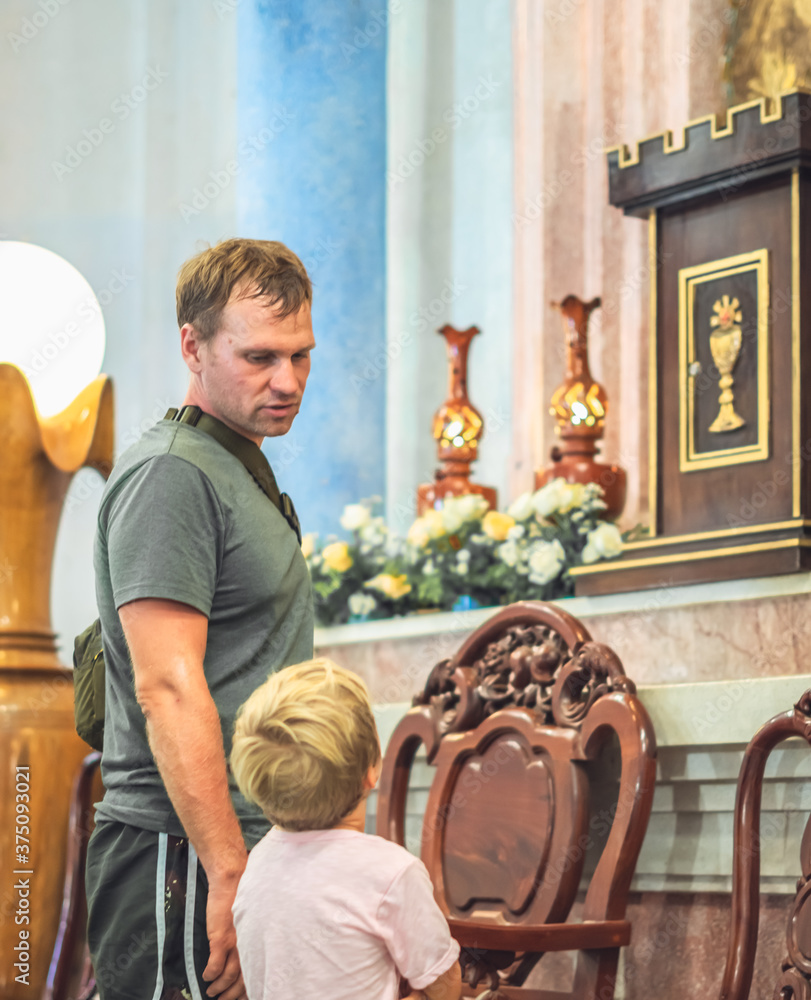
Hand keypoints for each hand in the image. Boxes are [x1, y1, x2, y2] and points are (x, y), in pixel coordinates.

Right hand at [202, 871, 246, 998]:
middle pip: (242, 982)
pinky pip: (214, 967)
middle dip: (232, 995)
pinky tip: (206, 977)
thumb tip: (250, 953)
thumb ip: (253, 937)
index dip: (249, 990)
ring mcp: (235, 943)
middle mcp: (250, 946)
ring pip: (227, 978)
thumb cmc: (244, 896)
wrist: (232, 880)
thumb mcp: (255, 920)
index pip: (258, 974)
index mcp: (259, 942)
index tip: (243, 996)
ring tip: (212, 991)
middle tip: (224, 999)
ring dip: (218, 988)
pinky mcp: (220, 939)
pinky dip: (209, 975)